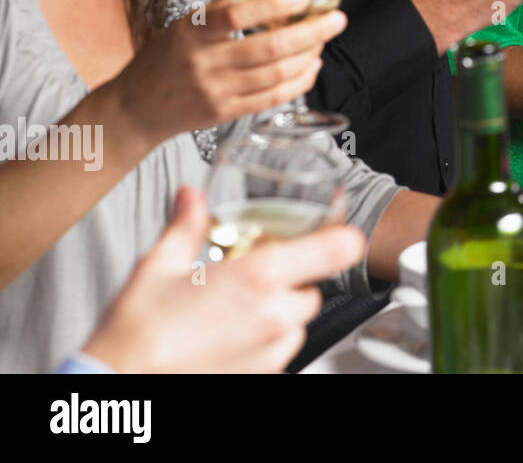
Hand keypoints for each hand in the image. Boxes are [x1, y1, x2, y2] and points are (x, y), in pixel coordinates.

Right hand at [81, 187, 364, 372]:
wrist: (117, 385)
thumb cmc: (136, 333)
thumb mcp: (158, 265)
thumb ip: (187, 226)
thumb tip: (191, 199)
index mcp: (259, 277)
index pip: (338, 249)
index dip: (342, 238)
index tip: (335, 233)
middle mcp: (274, 315)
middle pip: (313, 289)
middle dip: (290, 281)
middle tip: (252, 278)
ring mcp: (271, 352)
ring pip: (297, 323)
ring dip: (277, 313)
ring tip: (234, 310)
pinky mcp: (262, 378)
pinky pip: (279, 353)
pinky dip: (264, 342)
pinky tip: (228, 336)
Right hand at [107, 0, 346, 147]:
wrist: (134, 109)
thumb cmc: (165, 58)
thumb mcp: (189, 22)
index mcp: (192, 31)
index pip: (236, 14)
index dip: (273, 4)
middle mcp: (203, 61)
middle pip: (267, 48)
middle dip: (310, 33)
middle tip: (338, 20)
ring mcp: (215, 91)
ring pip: (275, 74)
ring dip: (309, 56)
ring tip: (325, 41)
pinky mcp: (224, 114)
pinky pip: (271, 98)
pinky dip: (298, 82)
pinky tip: (312, 67)